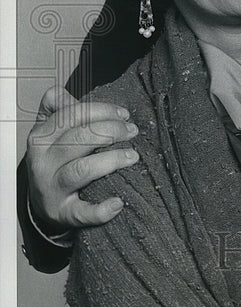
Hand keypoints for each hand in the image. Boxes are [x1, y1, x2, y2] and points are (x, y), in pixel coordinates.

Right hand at [26, 85, 139, 232]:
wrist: (43, 202)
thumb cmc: (54, 160)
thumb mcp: (50, 132)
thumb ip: (59, 109)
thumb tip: (66, 92)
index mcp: (41, 137)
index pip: (72, 115)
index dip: (102, 111)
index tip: (124, 114)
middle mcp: (43, 162)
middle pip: (79, 139)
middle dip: (112, 131)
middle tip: (132, 131)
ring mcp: (52, 188)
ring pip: (83, 169)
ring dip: (112, 160)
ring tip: (133, 156)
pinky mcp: (63, 213)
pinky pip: (82, 212)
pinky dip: (101, 210)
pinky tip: (118, 203)